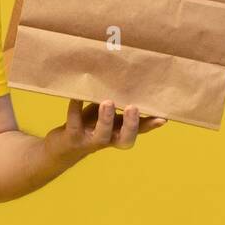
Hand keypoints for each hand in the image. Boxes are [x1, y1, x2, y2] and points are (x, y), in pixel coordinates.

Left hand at [47, 98, 166, 160]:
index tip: (163, 117)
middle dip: (131, 125)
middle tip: (133, 107)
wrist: (61, 148)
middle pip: (125, 140)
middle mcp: (108, 140)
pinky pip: (74, 124)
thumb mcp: (103, 114)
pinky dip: (75, 109)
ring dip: (106, 119)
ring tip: (108, 102)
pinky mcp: (71, 139)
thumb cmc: (88, 125)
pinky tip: (76, 95)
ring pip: (102, 135)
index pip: (139, 131)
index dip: (150, 126)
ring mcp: (90, 141)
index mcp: (118, 133)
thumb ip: (115, 102)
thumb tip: (125, 77)